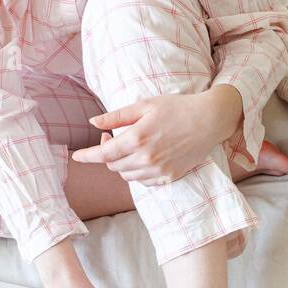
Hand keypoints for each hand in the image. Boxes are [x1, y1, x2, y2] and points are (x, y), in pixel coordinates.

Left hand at [72, 85, 242, 185]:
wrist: (209, 120)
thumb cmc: (177, 108)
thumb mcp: (145, 105)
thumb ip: (117, 117)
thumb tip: (93, 123)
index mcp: (137, 138)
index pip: (103, 154)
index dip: (87, 156)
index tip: (77, 158)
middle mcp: (146, 158)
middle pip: (114, 166)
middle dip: (107, 155)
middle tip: (112, 137)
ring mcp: (159, 170)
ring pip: (128, 176)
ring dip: (122, 164)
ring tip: (130, 147)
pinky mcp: (170, 177)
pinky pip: (144, 182)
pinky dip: (138, 172)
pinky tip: (144, 158)